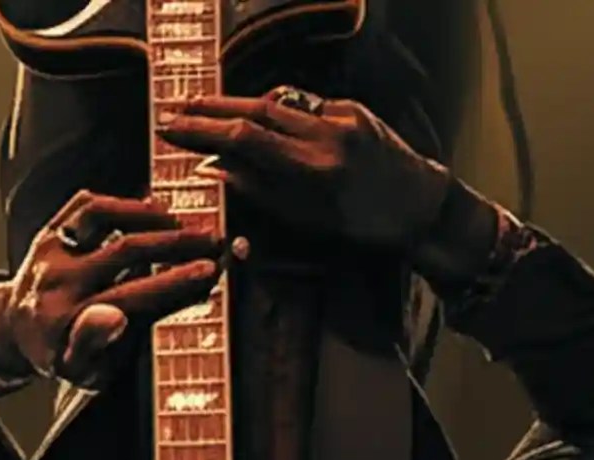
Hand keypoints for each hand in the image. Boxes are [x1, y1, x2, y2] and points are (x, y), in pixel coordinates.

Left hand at [6, 190, 235, 387]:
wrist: (14, 329)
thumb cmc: (60, 354)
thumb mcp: (77, 371)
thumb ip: (94, 347)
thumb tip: (115, 317)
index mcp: (69, 318)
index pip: (132, 295)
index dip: (176, 281)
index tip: (212, 270)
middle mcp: (58, 279)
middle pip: (124, 250)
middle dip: (176, 243)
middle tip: (213, 239)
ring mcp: (51, 249)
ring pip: (102, 215)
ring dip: (148, 215)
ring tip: (184, 222)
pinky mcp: (50, 230)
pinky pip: (84, 204)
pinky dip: (119, 202)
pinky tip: (151, 210)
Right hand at [156, 87, 451, 251]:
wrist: (421, 207)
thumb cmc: (365, 225)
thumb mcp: (308, 220)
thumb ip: (261, 190)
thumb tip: (216, 168)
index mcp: (315, 170)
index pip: (246, 138)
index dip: (203, 131)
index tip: (172, 129)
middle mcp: (328, 136)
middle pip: (256, 109)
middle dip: (211, 107)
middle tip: (177, 109)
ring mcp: (343, 117)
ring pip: (278, 100)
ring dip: (239, 103)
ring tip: (205, 110)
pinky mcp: (353, 108)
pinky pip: (304, 104)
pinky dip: (277, 110)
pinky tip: (258, 117)